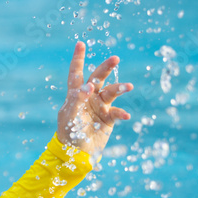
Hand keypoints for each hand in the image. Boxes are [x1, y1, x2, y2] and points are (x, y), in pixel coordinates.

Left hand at [56, 42, 132, 156]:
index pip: (76, 73)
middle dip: (106, 68)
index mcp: (75, 94)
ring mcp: (100, 107)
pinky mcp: (109, 118)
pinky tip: (125, 116)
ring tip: (128, 86)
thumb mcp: (69, 116)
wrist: (76, 153)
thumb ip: (77, 100)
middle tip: (115, 59)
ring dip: (120, 88)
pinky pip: (117, 112)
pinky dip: (122, 113)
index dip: (78, 59)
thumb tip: (89, 86)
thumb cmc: (68, 133)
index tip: (80, 43)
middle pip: (98, 78)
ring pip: (112, 92)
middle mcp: (89, 97)